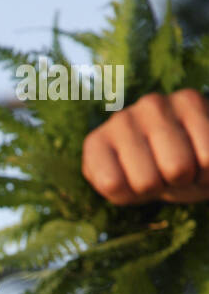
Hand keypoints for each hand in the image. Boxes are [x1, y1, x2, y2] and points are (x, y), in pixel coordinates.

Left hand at [82, 89, 208, 204]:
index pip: (112, 184)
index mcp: (96, 145)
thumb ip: (112, 185)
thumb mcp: (124, 191)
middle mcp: (121, 120)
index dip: (131, 194)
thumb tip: (118, 176)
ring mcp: (153, 106)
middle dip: (160, 186)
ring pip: (178, 169)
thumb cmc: (149, 177)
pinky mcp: (188, 99)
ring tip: (180, 164)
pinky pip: (206, 155)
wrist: (185, 156)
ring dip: (186, 177)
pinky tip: (198, 155)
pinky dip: (207, 168)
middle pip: (147, 181)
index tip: (133, 183)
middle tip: (161, 174)